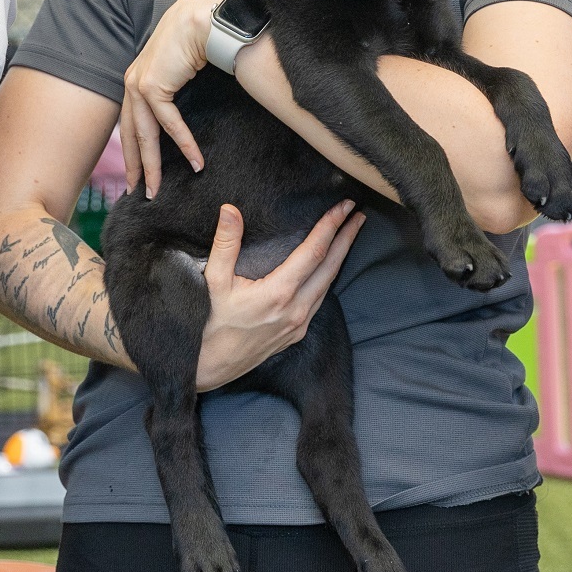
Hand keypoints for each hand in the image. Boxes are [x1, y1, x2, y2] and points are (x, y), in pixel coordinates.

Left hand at [121, 0, 232, 198]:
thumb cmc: (200, 34)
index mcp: (139, 76)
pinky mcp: (152, 85)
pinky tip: (195, 160)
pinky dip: (183, 143)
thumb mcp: (182, 64)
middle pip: (131, 134)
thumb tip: (187, 103)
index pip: (132, 121)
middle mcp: (133, 81)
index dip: (134, 149)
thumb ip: (177, 83)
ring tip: (157, 190)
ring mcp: (138, 83)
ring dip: (152, 165)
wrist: (204, 14)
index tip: (137, 173)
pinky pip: (168, 124)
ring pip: (144, 135)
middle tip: (138, 192)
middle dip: (134, 166)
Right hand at [195, 200, 363, 391]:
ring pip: (329, 283)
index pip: (314, 251)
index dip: (331, 226)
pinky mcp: (298, 332)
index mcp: (279, 293)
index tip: (343, 206)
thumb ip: (225, 244)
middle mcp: (296, 309)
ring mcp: (300, 323)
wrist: (214, 365)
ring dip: (341, 256)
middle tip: (359, 213)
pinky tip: (329, 267)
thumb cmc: (213, 322)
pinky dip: (329, 277)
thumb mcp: (214, 281)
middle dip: (347, 237)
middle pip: (331, 266)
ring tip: (350, 234)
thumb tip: (231, 210)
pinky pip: (320, 299)